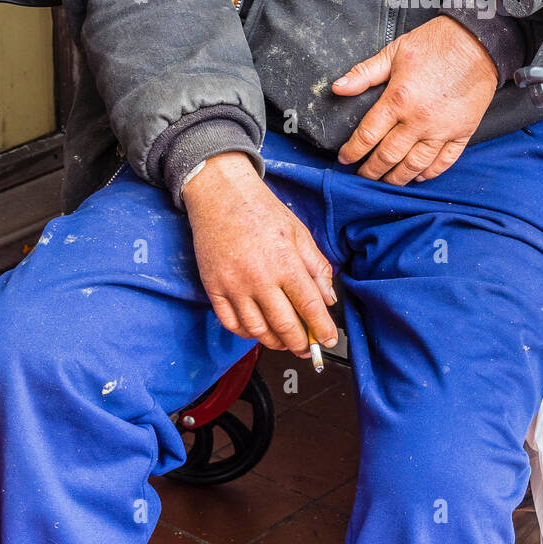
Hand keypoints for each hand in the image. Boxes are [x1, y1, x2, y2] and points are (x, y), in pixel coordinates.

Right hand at [182, 152, 337, 356]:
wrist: (221, 195)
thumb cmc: (262, 211)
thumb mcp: (299, 233)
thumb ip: (317, 267)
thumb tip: (328, 299)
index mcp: (284, 261)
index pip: (309, 306)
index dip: (321, 328)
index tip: (327, 340)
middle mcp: (259, 278)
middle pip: (284, 325)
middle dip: (300, 343)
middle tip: (308, 348)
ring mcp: (233, 285)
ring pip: (257, 331)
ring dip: (275, 343)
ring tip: (285, 341)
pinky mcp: (214, 288)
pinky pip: (231, 324)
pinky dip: (247, 334)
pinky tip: (259, 331)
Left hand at [332, 15, 498, 183]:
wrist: (478, 42)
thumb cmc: (435, 43)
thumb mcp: (394, 52)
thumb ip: (364, 73)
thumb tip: (337, 88)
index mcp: (399, 99)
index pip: (368, 135)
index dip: (353, 150)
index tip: (344, 158)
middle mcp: (419, 119)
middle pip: (388, 156)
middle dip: (371, 170)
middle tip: (362, 176)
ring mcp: (442, 129)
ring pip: (415, 165)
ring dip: (397, 178)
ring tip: (386, 182)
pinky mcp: (463, 132)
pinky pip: (444, 161)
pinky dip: (430, 173)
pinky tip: (419, 176)